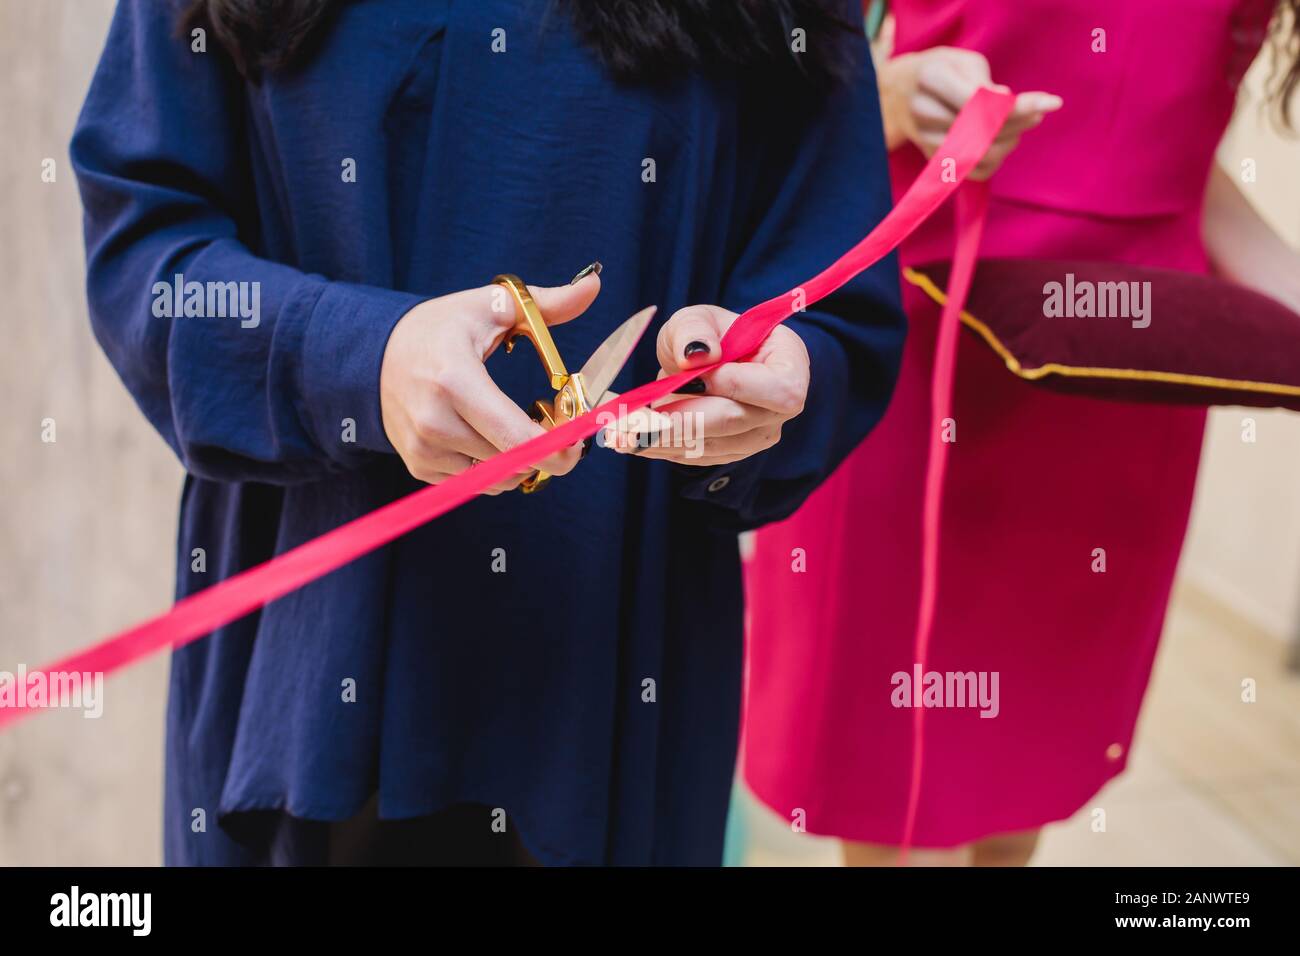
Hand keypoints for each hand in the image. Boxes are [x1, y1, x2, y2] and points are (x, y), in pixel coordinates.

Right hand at [380, 273, 599, 492]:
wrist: (376, 355)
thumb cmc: (441, 328)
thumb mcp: (491, 306)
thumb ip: (547, 303)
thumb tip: (595, 285)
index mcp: (454, 381)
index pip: (514, 436)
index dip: (554, 449)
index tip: (576, 444)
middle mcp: (434, 422)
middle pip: (512, 460)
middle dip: (542, 449)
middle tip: (551, 423)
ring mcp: (423, 449)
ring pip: (497, 478)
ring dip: (518, 461)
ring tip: (514, 426)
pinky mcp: (419, 467)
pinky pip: (475, 484)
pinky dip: (493, 469)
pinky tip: (488, 437)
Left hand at [605, 305, 808, 465]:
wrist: (714, 360)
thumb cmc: (714, 333)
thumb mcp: (699, 317)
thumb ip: (694, 330)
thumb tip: (695, 355)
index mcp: (790, 368)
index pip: (778, 390)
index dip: (736, 384)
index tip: (693, 375)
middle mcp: (779, 411)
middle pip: (737, 423)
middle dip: (683, 420)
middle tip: (636, 420)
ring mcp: (756, 437)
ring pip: (712, 445)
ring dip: (664, 439)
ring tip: (621, 432)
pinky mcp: (729, 453)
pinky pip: (696, 456)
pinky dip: (662, 448)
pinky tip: (632, 438)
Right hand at [879, 46, 1061, 179]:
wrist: (904, 95)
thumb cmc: (943, 72)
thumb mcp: (964, 62)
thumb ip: (985, 83)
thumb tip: (1007, 105)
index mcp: (931, 79)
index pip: (979, 102)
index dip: (1017, 107)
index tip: (1052, 103)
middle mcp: (924, 113)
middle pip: (982, 131)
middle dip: (1019, 124)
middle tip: (1038, 111)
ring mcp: (926, 140)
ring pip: (981, 155)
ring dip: (1010, 141)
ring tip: (1022, 124)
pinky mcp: (935, 161)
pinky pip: (975, 171)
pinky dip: (997, 160)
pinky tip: (1004, 141)